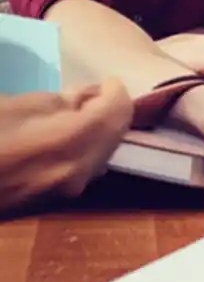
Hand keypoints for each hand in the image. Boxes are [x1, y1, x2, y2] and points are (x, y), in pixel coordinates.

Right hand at [0, 80, 132, 209]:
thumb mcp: (10, 105)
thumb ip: (54, 101)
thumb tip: (83, 98)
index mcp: (68, 142)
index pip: (115, 112)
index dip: (115, 92)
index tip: (107, 80)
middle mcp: (77, 171)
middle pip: (114, 134)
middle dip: (110, 111)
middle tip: (94, 93)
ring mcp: (66, 191)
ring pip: (102, 154)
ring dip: (99, 131)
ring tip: (80, 111)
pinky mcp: (51, 202)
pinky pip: (83, 169)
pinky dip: (85, 148)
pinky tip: (67, 135)